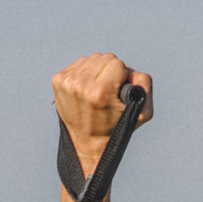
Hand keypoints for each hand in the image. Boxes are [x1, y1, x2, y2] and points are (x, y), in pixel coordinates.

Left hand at [52, 53, 153, 176]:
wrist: (87, 143)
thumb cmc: (116, 127)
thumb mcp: (141, 113)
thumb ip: (144, 84)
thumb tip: (130, 71)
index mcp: (100, 92)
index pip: (117, 63)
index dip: (122, 75)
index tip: (118, 90)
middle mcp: (81, 85)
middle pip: (103, 58)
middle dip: (109, 71)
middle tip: (108, 90)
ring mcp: (67, 83)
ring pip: (91, 59)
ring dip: (97, 71)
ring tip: (97, 90)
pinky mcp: (58, 81)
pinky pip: (78, 64)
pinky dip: (85, 73)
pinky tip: (87, 89)